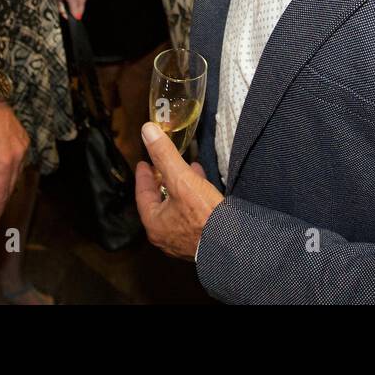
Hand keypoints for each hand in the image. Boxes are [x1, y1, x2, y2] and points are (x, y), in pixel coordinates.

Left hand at [0, 100, 28, 225]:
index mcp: (2, 163)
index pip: (1, 193)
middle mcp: (17, 158)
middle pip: (12, 186)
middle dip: (3, 198)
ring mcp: (24, 149)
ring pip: (18, 174)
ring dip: (8, 183)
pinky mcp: (25, 142)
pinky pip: (20, 162)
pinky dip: (12, 169)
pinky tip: (5, 172)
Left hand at [134, 122, 222, 260]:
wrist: (232, 244)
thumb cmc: (204, 216)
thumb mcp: (181, 178)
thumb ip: (164, 155)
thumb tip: (147, 131)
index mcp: (154, 223)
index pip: (143, 194)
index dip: (144, 176)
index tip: (143, 164)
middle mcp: (165, 235)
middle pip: (158, 202)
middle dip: (162, 181)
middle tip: (162, 167)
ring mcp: (183, 240)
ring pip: (176, 209)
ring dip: (180, 189)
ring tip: (187, 170)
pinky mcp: (200, 240)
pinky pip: (192, 215)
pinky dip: (194, 198)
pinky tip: (205, 186)